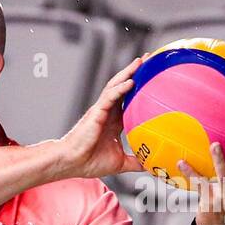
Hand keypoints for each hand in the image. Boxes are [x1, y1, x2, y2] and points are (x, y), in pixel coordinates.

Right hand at [57, 57, 145, 179]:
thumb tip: (152, 165)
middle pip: (123, 87)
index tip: (153, 79)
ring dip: (128, 73)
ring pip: (116, 86)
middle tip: (149, 59)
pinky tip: (131, 80)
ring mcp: (101, 110)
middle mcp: (107, 112)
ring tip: (140, 61)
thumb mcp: (120, 163)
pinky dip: (120, 88)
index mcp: (113, 121)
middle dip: (135, 72)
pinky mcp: (96, 112)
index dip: (140, 89)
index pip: (129, 100)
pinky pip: (109, 96)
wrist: (72, 163)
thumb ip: (136, 162)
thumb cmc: (89, 162)